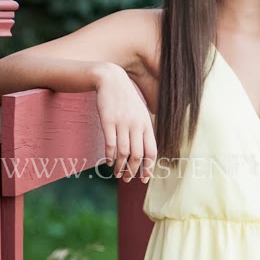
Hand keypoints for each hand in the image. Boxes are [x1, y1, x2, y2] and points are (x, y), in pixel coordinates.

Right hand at [95, 63, 157, 182]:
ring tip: (117, 174)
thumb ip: (143, 131)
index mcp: (146, 124)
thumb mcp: (140, 113)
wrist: (111, 80)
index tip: (144, 179)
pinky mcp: (108, 121)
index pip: (151, 151)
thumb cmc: (126, 100)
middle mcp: (136, 125)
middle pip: (138, 155)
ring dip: (121, 167)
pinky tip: (109, 162)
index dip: (148, 168)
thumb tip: (144, 153)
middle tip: (127, 179)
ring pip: (124, 153)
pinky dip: (110, 156)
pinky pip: (110, 144)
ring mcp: (122, 123)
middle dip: (133, 171)